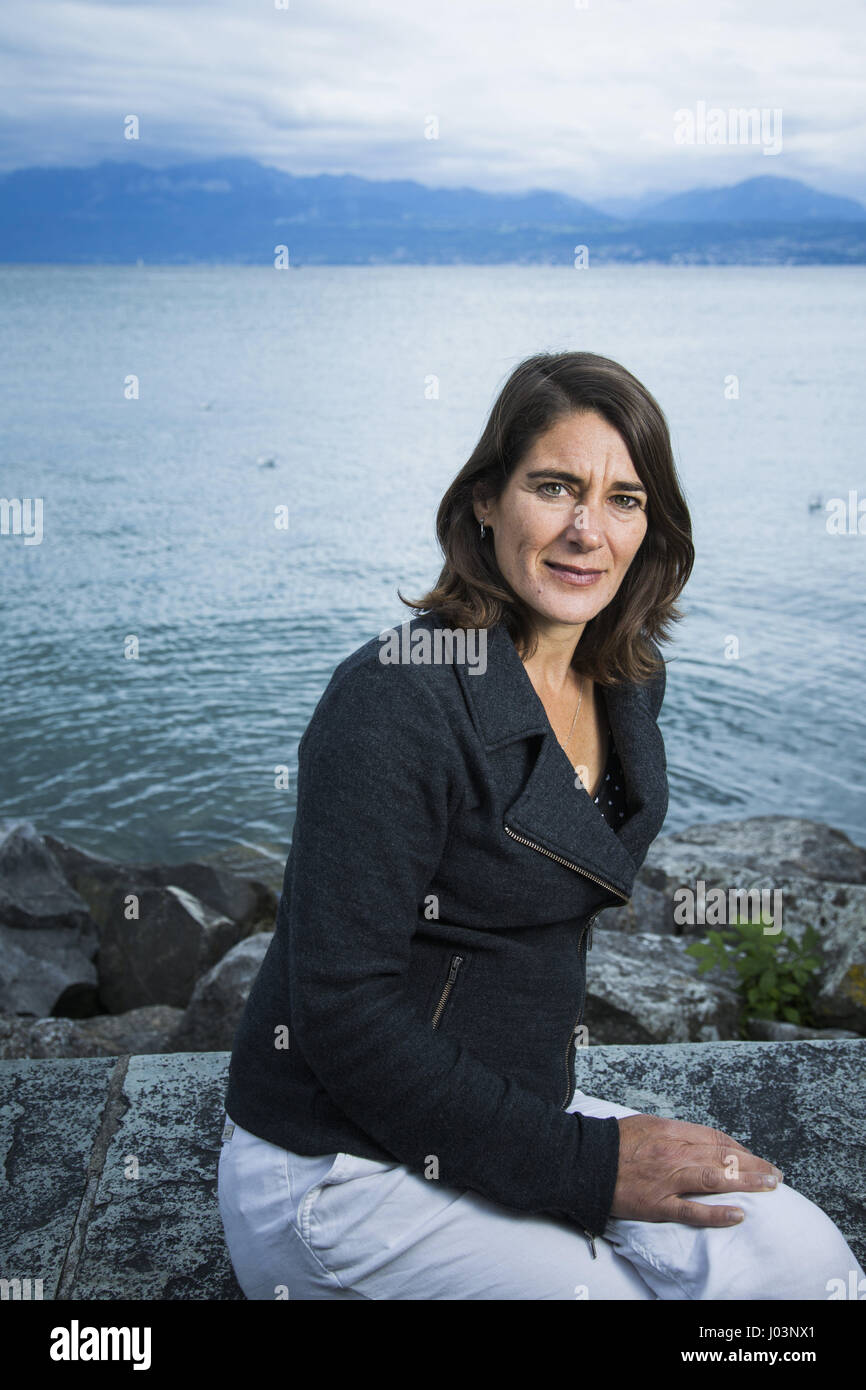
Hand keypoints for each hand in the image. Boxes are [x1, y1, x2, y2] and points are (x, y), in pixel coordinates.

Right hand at [610, 1113, 783, 1226]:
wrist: (582, 1161)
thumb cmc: (612, 1142)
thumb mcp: (645, 1124)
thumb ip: (674, 1132)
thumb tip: (698, 1139)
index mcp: (671, 1131)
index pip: (715, 1138)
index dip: (739, 1149)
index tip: (754, 1157)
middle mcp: (674, 1153)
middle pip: (723, 1158)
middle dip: (754, 1165)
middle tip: (775, 1175)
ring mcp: (668, 1180)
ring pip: (716, 1180)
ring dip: (747, 1183)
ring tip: (770, 1187)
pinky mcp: (658, 1204)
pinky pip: (693, 1211)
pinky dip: (717, 1214)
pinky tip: (738, 1215)